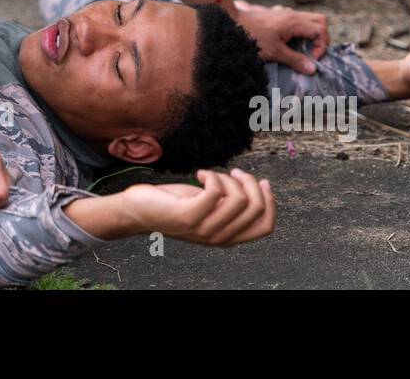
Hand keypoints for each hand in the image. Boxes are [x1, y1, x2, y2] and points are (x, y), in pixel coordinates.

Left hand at [120, 168, 275, 246]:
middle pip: (256, 208)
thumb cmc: (174, 205)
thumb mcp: (209, 207)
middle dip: (250, 182)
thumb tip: (256, 187)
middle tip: (233, 171)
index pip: (266, 227)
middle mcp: (219, 238)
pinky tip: (199, 173)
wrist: (139, 211)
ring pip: (239, 199)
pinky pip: (215, 190)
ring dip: (228, 178)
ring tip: (211, 174)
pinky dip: (211, 174)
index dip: (270, 202)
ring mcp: (204, 229)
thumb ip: (229, 204)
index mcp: (229, 237)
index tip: (262, 181)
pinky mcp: (189, 216)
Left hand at [235, 1, 328, 71]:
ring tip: (302, 51)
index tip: (311, 59)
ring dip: (311, 35)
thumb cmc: (253, 36)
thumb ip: (295, 60)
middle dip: (321, 38)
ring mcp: (287, 14)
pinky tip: (291, 44)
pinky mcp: (280, 17)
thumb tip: (313, 69)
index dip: (321, 46)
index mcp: (294, 22)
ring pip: (310, 20)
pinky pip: (299, 21)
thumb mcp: (274, 52)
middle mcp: (293, 15)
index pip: (320, 30)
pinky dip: (301, 32)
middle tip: (313, 53)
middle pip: (320, 21)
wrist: (233, 23)